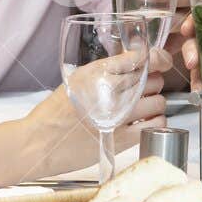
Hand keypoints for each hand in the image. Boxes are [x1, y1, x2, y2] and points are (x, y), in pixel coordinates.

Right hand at [27, 48, 170, 175]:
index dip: (158, 58)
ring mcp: (118, 115)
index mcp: (98, 71)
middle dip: (153, 82)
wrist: (39, 143)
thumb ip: (106, 71)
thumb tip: (136, 63)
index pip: (141, 57)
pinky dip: (155, 122)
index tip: (161, 61)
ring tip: (144, 107)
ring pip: (158, 102)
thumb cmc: (56, 112)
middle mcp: (110, 91)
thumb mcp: (78, 79)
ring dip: (155, 103)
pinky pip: (154, 125)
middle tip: (144, 89)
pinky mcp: (121, 139)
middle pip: (153, 79)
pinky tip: (146, 122)